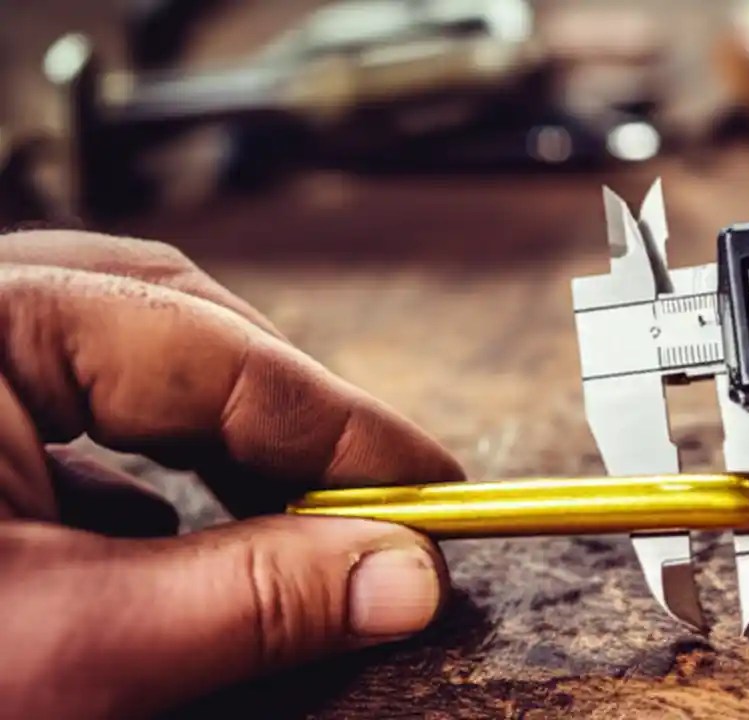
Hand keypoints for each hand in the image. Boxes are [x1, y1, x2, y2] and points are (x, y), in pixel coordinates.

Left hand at [0, 230, 464, 718]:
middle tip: (375, 506)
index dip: (349, 434)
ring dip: (221, 435)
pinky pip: (64, 403)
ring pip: (124, 355)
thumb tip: (404, 577)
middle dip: (289, 416)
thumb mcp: (64, 644)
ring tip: (290, 514)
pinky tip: (168, 527)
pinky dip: (143, 461)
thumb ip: (248, 599)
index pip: (224, 356)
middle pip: (182, 326)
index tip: (439, 492)